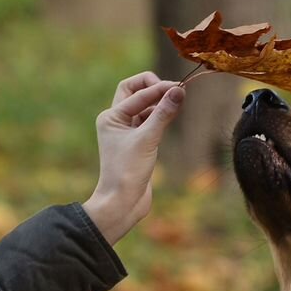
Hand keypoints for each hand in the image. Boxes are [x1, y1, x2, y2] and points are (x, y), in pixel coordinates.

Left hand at [83, 72, 184, 243]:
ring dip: (159, 103)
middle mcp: (116, 121)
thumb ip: (163, 113)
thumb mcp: (148, 139)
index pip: (136, 92)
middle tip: (174, 91)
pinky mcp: (138, 144)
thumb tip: (179, 90)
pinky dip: (161, 117)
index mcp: (111, 117)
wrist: (123, 202)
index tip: (179, 88)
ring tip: (178, 102)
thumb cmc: (128, 172)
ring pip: (144, 107)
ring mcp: (127, 132)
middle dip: (153, 88)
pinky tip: (172, 116)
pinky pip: (150, 122)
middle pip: (135, 92)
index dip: (158, 88)